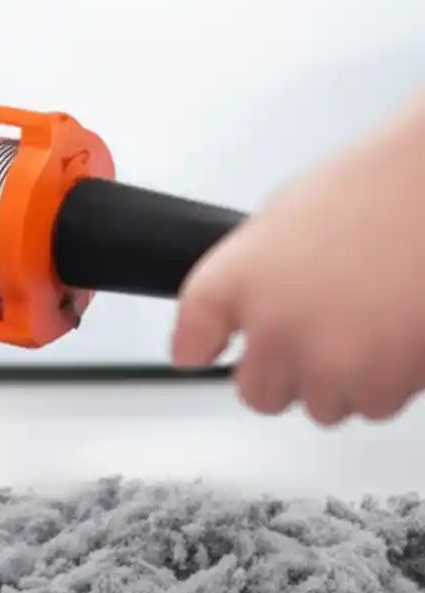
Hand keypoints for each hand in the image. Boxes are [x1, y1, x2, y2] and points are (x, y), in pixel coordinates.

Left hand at [172, 92, 424, 425]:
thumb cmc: (379, 188)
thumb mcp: (287, 215)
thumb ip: (258, 272)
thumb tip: (246, 309)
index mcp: (236, 279)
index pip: (191, 340)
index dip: (205, 347)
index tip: (210, 350)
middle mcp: (271, 328)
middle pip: (258, 393)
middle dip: (288, 372)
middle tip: (320, 334)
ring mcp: (324, 362)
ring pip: (321, 404)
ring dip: (342, 379)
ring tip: (371, 323)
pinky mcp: (379, 384)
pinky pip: (373, 405)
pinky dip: (389, 381)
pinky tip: (400, 333)